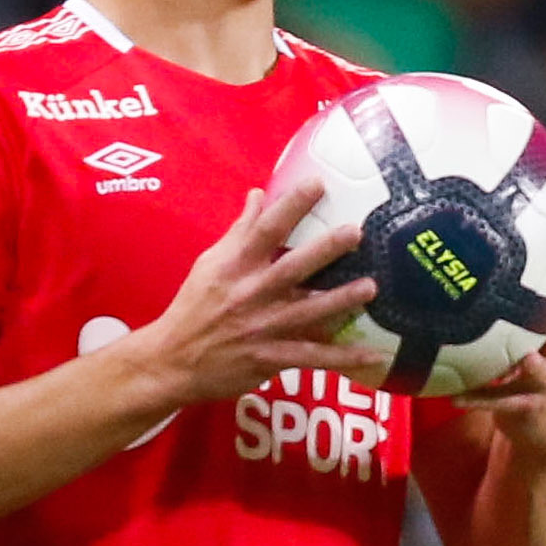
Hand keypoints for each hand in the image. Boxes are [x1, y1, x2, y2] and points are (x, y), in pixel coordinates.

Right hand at [126, 178, 380, 413]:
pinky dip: (341, 358)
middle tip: (356, 232)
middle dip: (325, 250)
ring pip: (307, 313)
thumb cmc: (193, 308)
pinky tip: (372, 355)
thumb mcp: (209, 264)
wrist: (173, 361)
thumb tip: (258, 194)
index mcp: (235, 266)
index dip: (292, 205)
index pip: (265, 229)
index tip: (318, 183)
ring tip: (370, 288)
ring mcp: (261, 328)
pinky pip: (311, 357)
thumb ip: (239, 232)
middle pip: (292, 267)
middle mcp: (250, 293)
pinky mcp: (268, 359)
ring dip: (340, 300)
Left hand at [456, 246, 545, 447]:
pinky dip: (479, 398)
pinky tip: (457, 397)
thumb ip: (520, 314)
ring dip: (536, 365)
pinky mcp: (526, 410)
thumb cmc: (531, 376)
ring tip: (529, 357)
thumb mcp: (533, 342)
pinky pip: (499, 402)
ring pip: (541, 371)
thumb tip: (488, 264)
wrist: (542, 434)